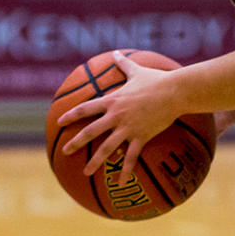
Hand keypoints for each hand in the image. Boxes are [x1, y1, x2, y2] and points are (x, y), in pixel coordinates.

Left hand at [58, 50, 181, 185]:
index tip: (60, 122)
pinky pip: (131, 157)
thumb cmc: (157, 79)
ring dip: (95, 161)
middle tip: (65, 151)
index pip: (85, 109)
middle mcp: (116, 116)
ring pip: (106, 148)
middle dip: (75, 142)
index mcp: (112, 101)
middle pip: (90, 131)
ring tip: (85, 173)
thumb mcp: (137, 70)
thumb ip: (123, 63)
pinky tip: (119, 183)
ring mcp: (127, 128)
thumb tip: (116, 52)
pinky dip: (124, 171)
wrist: (174, 92)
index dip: (70, 116)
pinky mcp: (141, 137)